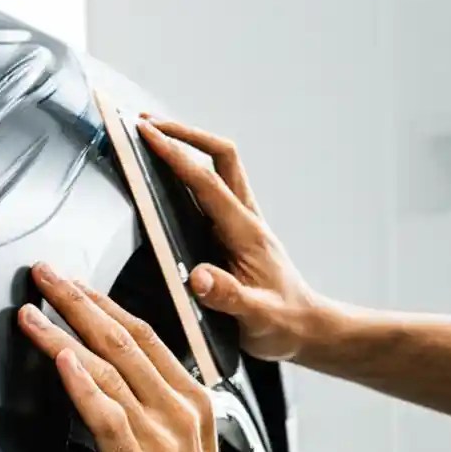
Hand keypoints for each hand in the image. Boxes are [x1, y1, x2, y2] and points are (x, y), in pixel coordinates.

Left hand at [17, 262, 247, 451]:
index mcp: (190, 402)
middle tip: (45, 273)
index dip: (103, 302)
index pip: (143, 334)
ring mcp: (158, 437)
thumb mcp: (183, 450)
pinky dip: (82, 383)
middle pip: (123, 338)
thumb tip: (117, 387)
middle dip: (78, 300)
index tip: (74, 282)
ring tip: (34, 309)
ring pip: (109, 368)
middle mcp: (176, 411)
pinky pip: (106, 415)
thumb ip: (157, 414)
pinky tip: (61, 360)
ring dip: (66, 332)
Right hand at [138, 117, 325, 360]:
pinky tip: (164, 176)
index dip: (176, 155)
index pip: (207, 182)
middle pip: (218, 156)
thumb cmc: (283, 323)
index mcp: (245, 232)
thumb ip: (229, 298)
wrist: (306, 327)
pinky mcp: (232, 231)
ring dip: (186, 146)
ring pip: (216, 167)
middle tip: (144, 124)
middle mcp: (243, 218)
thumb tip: (197, 278)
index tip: (146, 136)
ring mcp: (239, 222)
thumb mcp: (258, 317)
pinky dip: (187, 172)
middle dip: (183, 133)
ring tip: (149, 136)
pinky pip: (209, 189)